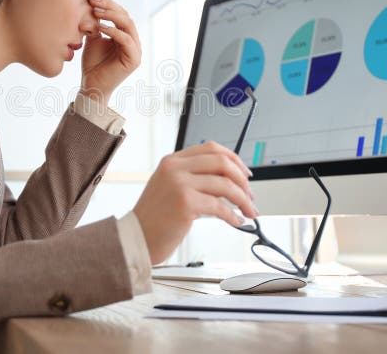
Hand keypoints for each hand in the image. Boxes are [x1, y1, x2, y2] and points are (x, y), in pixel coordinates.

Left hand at [80, 0, 140, 104]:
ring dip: (111, 15)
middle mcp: (133, 41)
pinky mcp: (134, 59)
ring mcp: (136, 50)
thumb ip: (97, 23)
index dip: (108, 3)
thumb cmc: (93, 63)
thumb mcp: (93, 38)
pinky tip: (100, 27)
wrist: (91, 85)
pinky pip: (126, 39)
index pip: (120, 13)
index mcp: (126, 35)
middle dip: (109, 6)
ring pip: (128, 25)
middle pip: (125, 16)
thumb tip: (93, 3)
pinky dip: (113, 31)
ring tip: (96, 11)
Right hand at [132, 141, 256, 264]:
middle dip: (242, 180)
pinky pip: (220, 206)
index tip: (245, 174)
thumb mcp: (168, 186)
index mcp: (172, 161)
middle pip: (222, 162)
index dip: (234, 159)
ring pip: (225, 185)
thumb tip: (229, 180)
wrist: (136, 238)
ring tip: (249, 211)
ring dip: (243, 199)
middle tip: (250, 195)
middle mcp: (175, 168)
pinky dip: (233, 215)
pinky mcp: (185, 203)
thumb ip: (192, 177)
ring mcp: (180, 184)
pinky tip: (236, 221)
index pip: (211, 148)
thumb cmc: (154, 217)